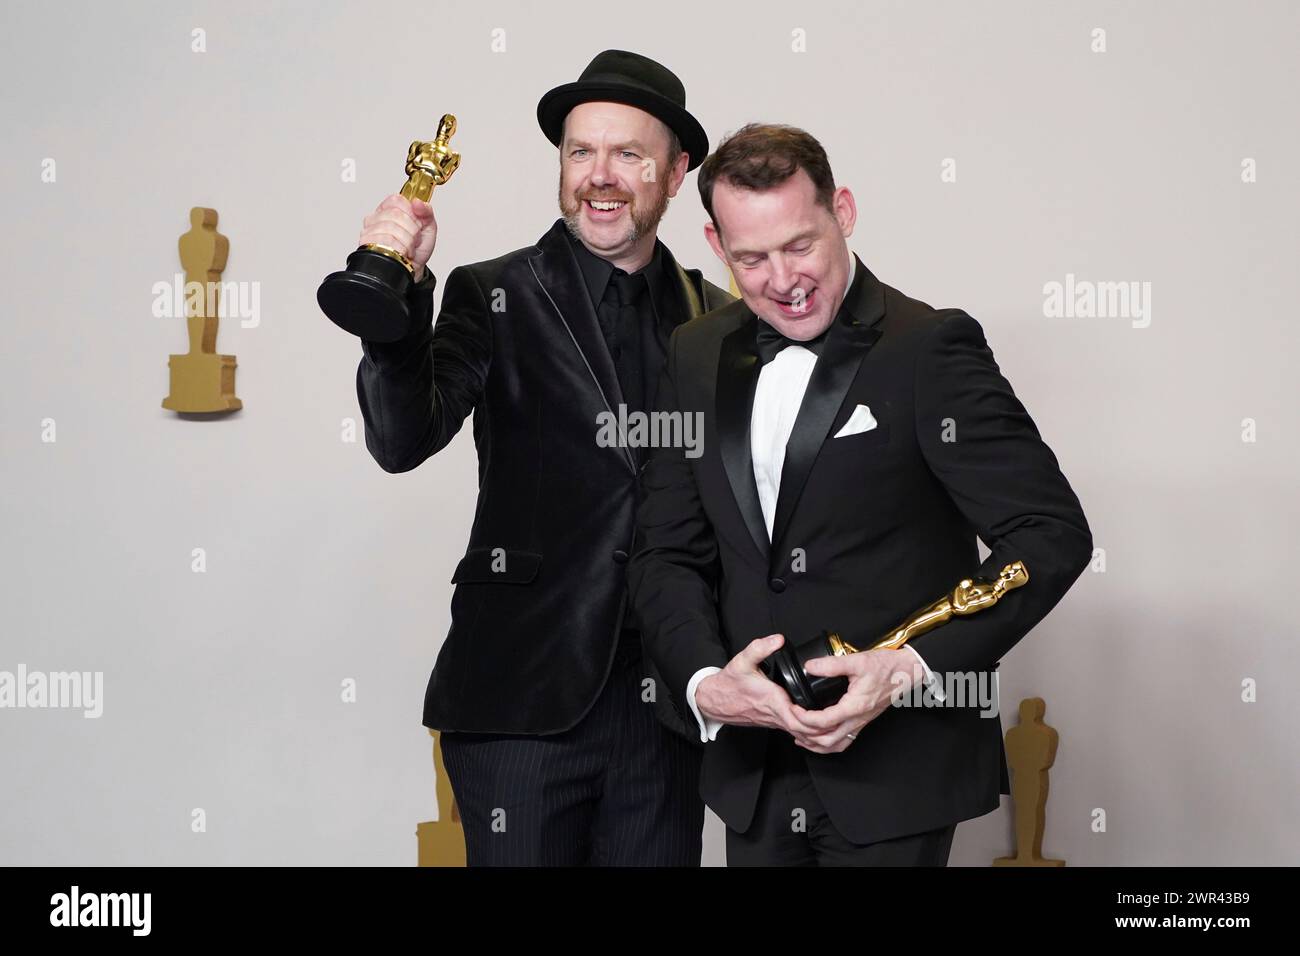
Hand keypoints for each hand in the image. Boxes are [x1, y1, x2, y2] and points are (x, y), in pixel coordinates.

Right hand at [358, 194, 436, 276]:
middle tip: (413, 239)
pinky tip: (401, 252)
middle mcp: (377, 218)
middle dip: (411, 230)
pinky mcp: (367, 244)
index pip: (396, 200)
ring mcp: (370, 230)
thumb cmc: (417, 249)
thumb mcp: (428, 228)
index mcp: (390, 209)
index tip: (416, 224)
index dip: (411, 213)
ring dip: (407, 241)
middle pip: (395, 214)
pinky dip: (400, 248)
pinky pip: (386, 241)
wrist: (412, 269)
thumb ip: (426, 212)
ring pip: (390, 228)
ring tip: (408, 247)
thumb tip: (418, 202)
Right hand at [695, 634, 824, 739]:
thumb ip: (760, 647)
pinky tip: (818, 724)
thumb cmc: (729, 682)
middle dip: (823, 729)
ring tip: (836, 723)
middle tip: (841, 719)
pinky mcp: (773, 721)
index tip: (828, 711)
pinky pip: (794, 731)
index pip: (797, 719)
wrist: (715, 700)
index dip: (814, 719)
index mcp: (771, 701)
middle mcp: (775, 714)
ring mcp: (775, 720)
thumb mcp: (742, 660)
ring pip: (800, 734)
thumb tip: (778, 639)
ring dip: (817, 732)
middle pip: (804, 731)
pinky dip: (807, 731)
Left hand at [790, 649, 924, 753]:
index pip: (823, 721)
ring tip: (799, 735)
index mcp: (854, 706)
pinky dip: (828, 743)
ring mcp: (861, 722)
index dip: (804, 718)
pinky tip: (819, 737)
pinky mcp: (862, 721)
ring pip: (836, 745)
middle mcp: (857, 719)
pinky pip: (844, 740)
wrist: (908, 673)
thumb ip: (832, 664)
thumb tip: (810, 666)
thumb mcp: (858, 661)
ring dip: (815, 744)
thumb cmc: (887, 667)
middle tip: (791, 722)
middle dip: (805, 734)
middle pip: (827, 740)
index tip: (792, 707)